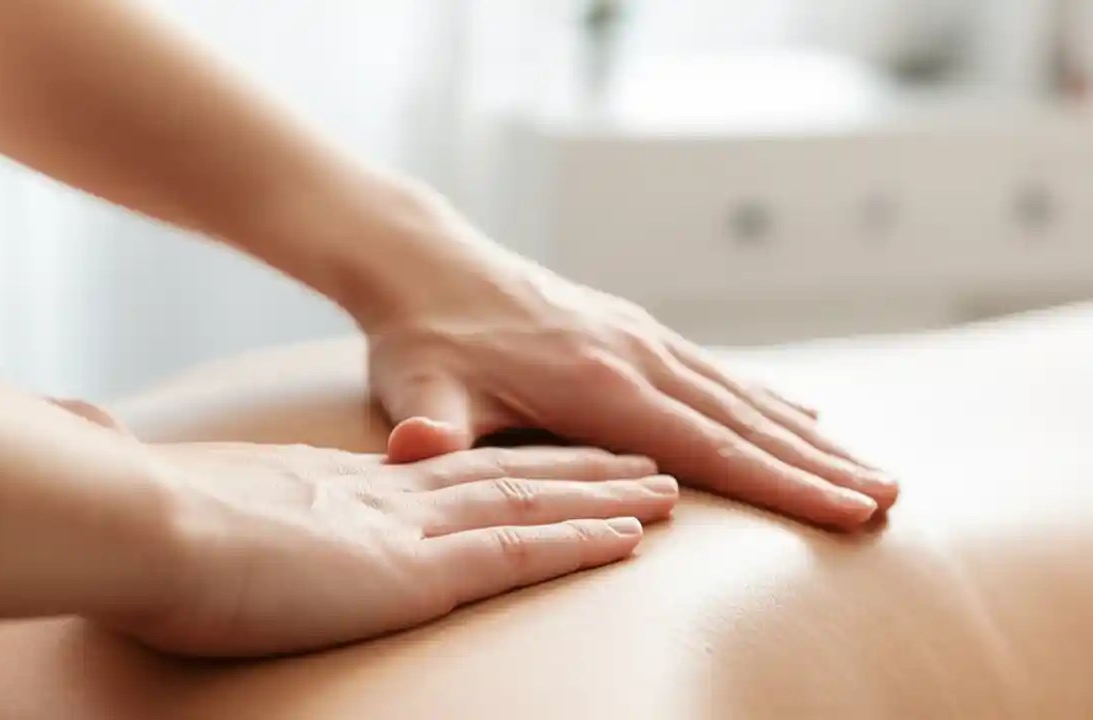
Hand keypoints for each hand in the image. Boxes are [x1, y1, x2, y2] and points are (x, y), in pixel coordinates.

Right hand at [107, 442, 674, 656]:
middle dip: (577, 471)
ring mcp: (406, 531)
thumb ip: (184, 491)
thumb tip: (111, 456)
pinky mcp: (416, 570)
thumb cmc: (145, 524)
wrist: (140, 525)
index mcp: (338, 490)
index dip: (501, 465)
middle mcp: (387, 500)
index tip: (546, 460)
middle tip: (641, 465)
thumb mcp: (177, 503)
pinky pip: (520, 551)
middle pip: (505, 477)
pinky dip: (580, 541)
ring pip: (532, 503)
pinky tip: (631, 539)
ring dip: (603, 500)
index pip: (442, 475)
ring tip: (663, 494)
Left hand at [364, 211, 896, 528]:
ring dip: (808, 434)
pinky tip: (802, 414)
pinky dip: (766, 397)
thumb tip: (416, 451)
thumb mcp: (418, 387)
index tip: (848, 512)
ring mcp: (640, 337)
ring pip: (741, 393)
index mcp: (596, 381)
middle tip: (889, 501)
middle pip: (744, 420)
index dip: (781, 484)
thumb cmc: (424, 338)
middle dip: (819, 466)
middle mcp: (636, 353)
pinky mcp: (634, 330)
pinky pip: (716, 370)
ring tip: (868, 469)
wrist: (429, 265)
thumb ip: (429, 426)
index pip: (707, 446)